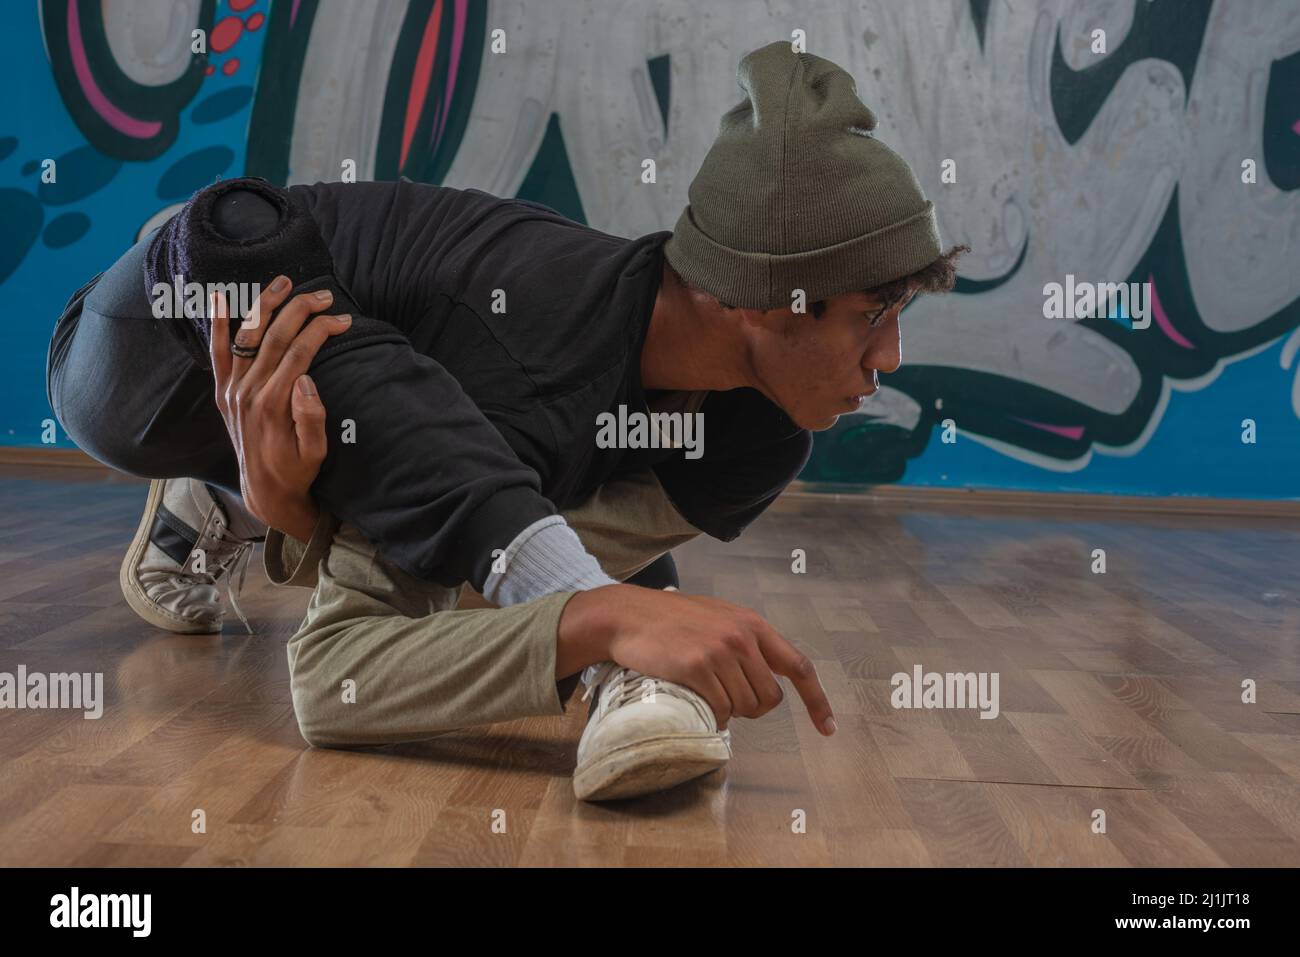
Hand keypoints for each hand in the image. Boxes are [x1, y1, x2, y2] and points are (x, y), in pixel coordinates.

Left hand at [209, 278, 350, 539]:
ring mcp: (232, 390)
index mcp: (274, 403)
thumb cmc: (296, 470)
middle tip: (325, 295)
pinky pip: (218, 353)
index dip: (322, 331)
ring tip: (284, 282)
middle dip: (301, 310)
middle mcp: (248, 392)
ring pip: (248, 336)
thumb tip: (307, 380)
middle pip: (275, 336)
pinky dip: (218, 325)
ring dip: (266, 305)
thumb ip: (311, 418)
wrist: (265, 491)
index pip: (299, 352)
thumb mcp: (316, 451)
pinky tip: (220, 298)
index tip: (343, 320)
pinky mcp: (223, 392)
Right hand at [560, 584, 835, 733]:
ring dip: (730, 712)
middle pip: (770, 698)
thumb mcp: (719, 618)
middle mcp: (741, 637)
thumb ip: (746, 641)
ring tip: (708, 695)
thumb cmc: (671, 619)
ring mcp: (719, 652)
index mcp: (753, 625)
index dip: (817, 700)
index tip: (827, 728)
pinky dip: (713, 718)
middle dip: (753, 709)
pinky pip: (719, 711)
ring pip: (745, 708)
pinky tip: (700, 707)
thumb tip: (766, 677)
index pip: (798, 666)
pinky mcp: (696, 667)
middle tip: (728, 700)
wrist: (628, 615)